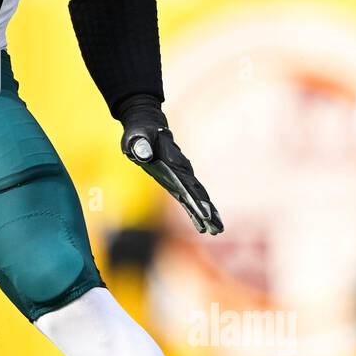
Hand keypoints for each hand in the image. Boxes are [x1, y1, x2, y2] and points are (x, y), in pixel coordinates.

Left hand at [118, 98, 222, 234]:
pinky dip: (197, 209)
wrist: (147, 124)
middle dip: (208, 212)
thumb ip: (141, 144)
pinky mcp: (177, 179)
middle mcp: (182, 171)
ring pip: (198, 196)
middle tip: (217, 229)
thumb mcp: (137, 136)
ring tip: (216, 230)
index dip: (196, 200)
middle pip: (198, 194)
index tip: (206, 213)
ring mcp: (182, 175)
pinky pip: (190, 196)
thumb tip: (144, 155)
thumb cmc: (140, 131)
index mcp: (174, 163)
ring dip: (207, 213)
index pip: (187, 184)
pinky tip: (203, 223)